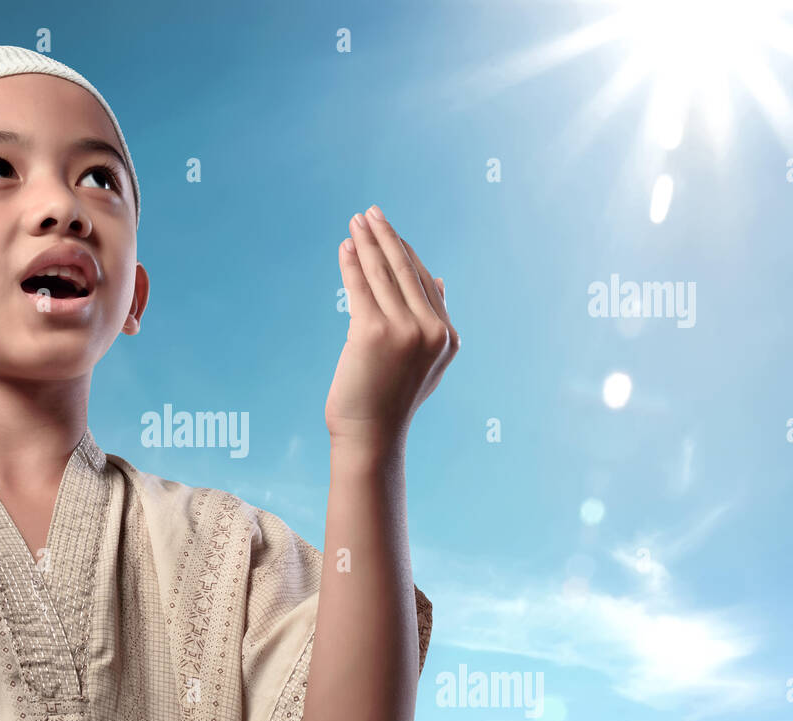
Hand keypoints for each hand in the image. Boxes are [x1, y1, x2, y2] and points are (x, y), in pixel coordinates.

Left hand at [325, 204, 458, 451]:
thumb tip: (441, 279)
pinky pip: (360, 288)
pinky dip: (350, 264)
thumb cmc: (391, 399)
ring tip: (355, 222)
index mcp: (448, 336)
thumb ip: (434, 322)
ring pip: (382, 274)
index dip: (405, 252)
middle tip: (370, 213)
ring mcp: (403, 331)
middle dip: (386, 237)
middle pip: (405, 271)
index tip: (388, 231)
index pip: (425, 281)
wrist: (371, 434)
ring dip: (366, 243)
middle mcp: (431, 330)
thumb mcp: (425, 362)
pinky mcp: (372, 333)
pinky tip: (344, 248)